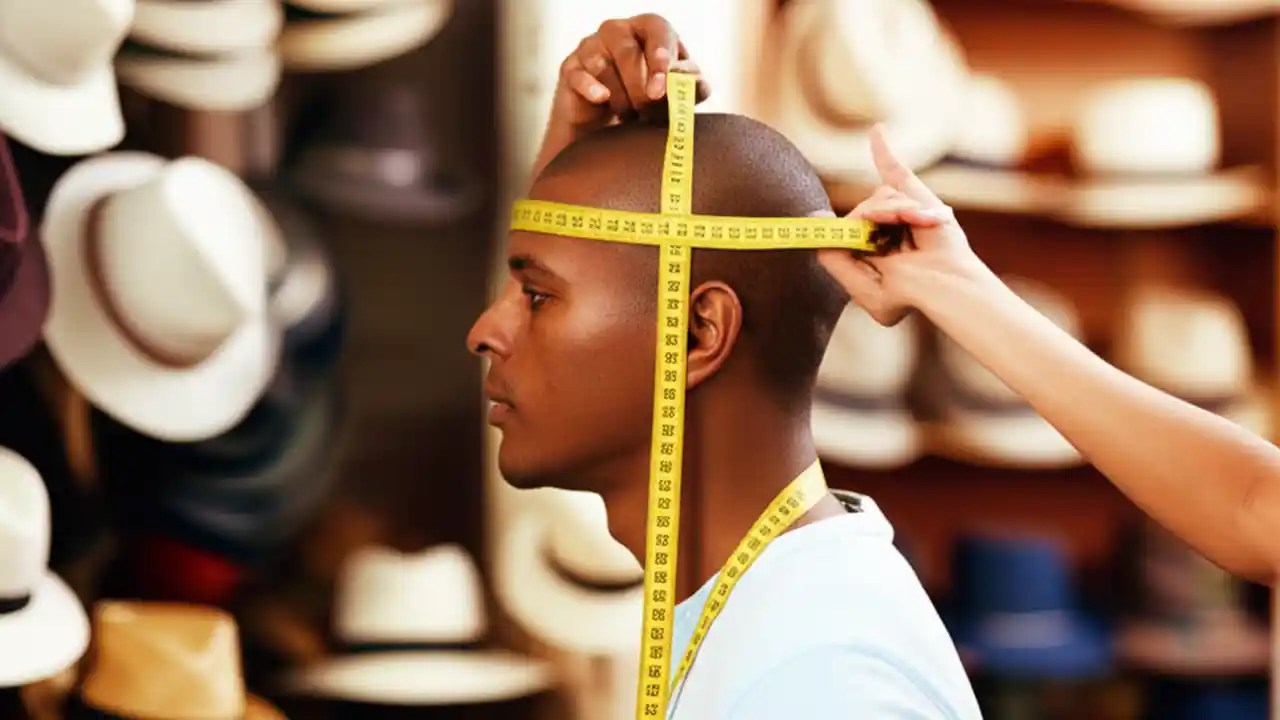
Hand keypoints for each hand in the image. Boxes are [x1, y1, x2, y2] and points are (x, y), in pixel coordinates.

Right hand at [551, 14, 711, 134]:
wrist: (608, 127)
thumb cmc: (649, 102)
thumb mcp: (677, 94)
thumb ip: (691, 85)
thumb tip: (693, 81)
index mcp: (648, 29)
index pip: (656, 28)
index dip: (661, 54)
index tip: (663, 84)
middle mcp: (618, 31)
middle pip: (628, 51)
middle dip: (641, 87)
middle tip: (649, 111)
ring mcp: (591, 47)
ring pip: (604, 68)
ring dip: (621, 98)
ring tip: (630, 116)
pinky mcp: (570, 68)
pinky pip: (579, 76)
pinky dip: (591, 89)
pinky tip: (601, 99)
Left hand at [818, 125, 992, 325]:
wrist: (943, 289)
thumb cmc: (907, 297)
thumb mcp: (862, 288)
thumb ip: (835, 261)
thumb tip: (818, 226)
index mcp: (868, 249)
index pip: (842, 232)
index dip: (831, 230)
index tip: (813, 227)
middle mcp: (882, 228)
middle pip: (859, 212)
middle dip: (864, 224)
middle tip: (887, 246)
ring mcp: (900, 211)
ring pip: (878, 197)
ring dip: (890, 213)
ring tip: (909, 231)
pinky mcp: (917, 197)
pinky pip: (895, 169)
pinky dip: (884, 150)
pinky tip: (877, 131)